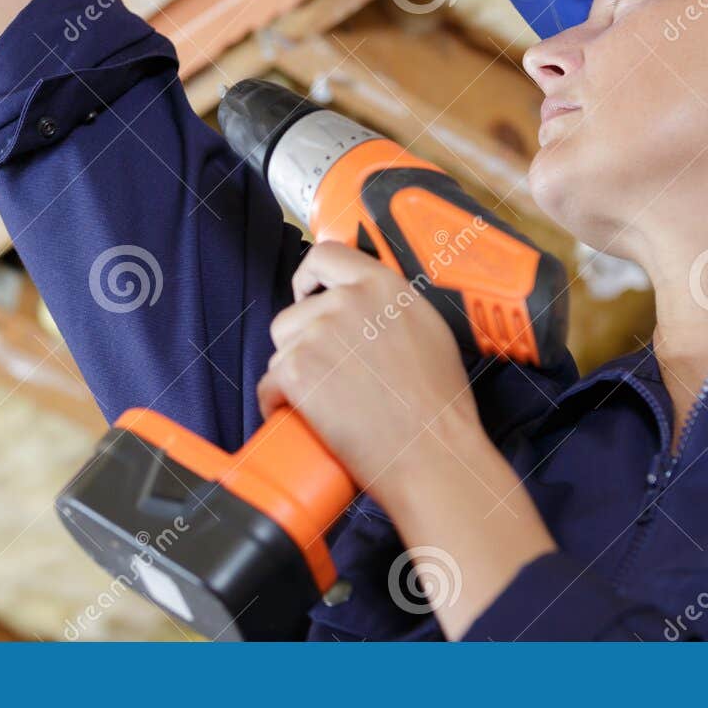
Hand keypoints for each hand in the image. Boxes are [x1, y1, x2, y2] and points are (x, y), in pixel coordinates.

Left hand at [256, 242, 484, 504]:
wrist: (432, 452)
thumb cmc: (438, 406)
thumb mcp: (429, 331)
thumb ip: (392, 306)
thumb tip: (366, 304)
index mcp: (382, 286)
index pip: (326, 255)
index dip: (308, 277)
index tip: (305, 294)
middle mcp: (347, 303)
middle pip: (294, 314)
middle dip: (302, 345)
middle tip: (330, 376)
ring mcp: (318, 334)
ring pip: (281, 350)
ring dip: (293, 375)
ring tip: (328, 401)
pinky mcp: (296, 370)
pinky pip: (269, 385)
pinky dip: (279, 404)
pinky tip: (304, 418)